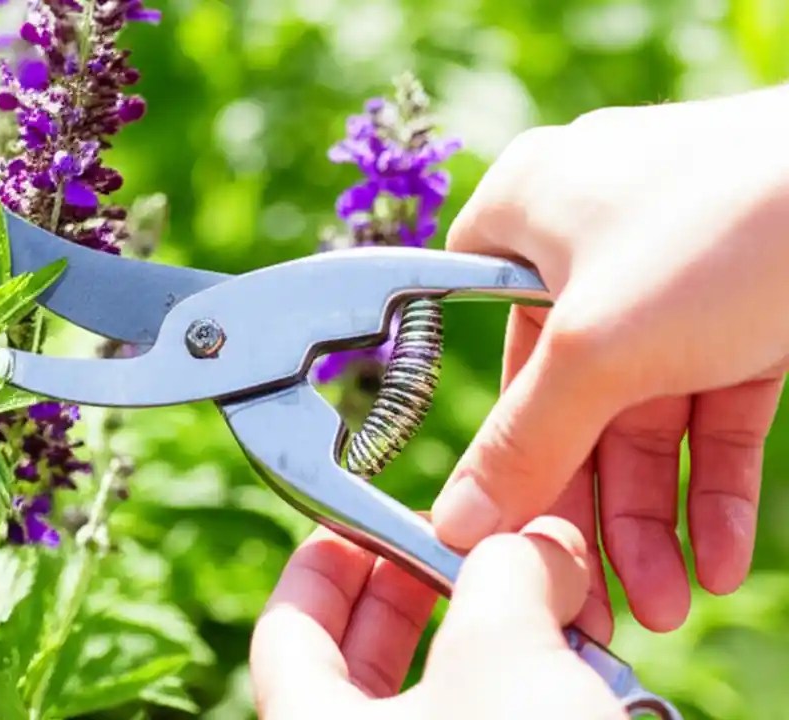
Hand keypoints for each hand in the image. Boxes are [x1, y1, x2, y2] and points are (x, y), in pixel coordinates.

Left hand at [250, 517, 624, 718]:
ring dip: (485, 648)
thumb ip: (506, 576)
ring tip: (543, 610)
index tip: (363, 522)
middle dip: (413, 600)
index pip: (286, 631)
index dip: (325, 565)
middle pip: (355, 670)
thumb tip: (535, 546)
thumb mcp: (507, 659)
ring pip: (429, 710)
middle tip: (459, 555)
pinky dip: (518, 702)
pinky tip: (580, 678)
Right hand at [429, 85, 788, 640]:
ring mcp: (672, 280)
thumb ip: (524, 442)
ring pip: (645, 419)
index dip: (492, 453)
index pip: (484, 352)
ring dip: (656, 517)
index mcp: (524, 214)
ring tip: (667, 605)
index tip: (503, 540)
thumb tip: (452, 524)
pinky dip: (716, 484)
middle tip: (596, 600)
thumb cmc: (728, 219)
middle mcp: (587, 246)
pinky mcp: (747, 311)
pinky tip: (721, 560)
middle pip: (568, 404)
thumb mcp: (599, 348)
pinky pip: (715, 411)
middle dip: (593, 512)